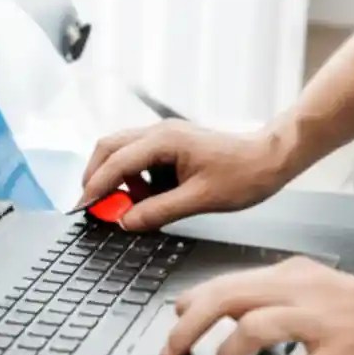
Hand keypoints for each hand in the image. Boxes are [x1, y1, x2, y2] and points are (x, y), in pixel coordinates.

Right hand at [78, 120, 290, 230]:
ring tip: (126, 204)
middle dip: (96, 176)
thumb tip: (125, 221)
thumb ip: (158, 211)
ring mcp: (165, 136)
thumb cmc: (243, 175)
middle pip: (109, 148)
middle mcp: (159, 132)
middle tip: (94, 204)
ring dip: (116, 177)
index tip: (83, 207)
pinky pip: (139, 157)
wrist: (270, 159)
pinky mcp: (171, 144)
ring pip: (122, 151)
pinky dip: (134, 177)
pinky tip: (146, 196)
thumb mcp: (199, 200)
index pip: (116, 163)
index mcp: (164, 140)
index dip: (96, 187)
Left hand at [162, 257, 353, 354]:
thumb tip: (224, 306)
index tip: (174, 320)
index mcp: (293, 275)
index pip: (226, 281)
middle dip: (190, 325)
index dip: (192, 302)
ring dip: (231, 349)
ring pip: (256, 324)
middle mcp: (303, 291)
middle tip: (172, 349)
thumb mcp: (317, 289)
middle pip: (229, 297)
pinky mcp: (347, 350)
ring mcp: (324, 320)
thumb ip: (273, 295)